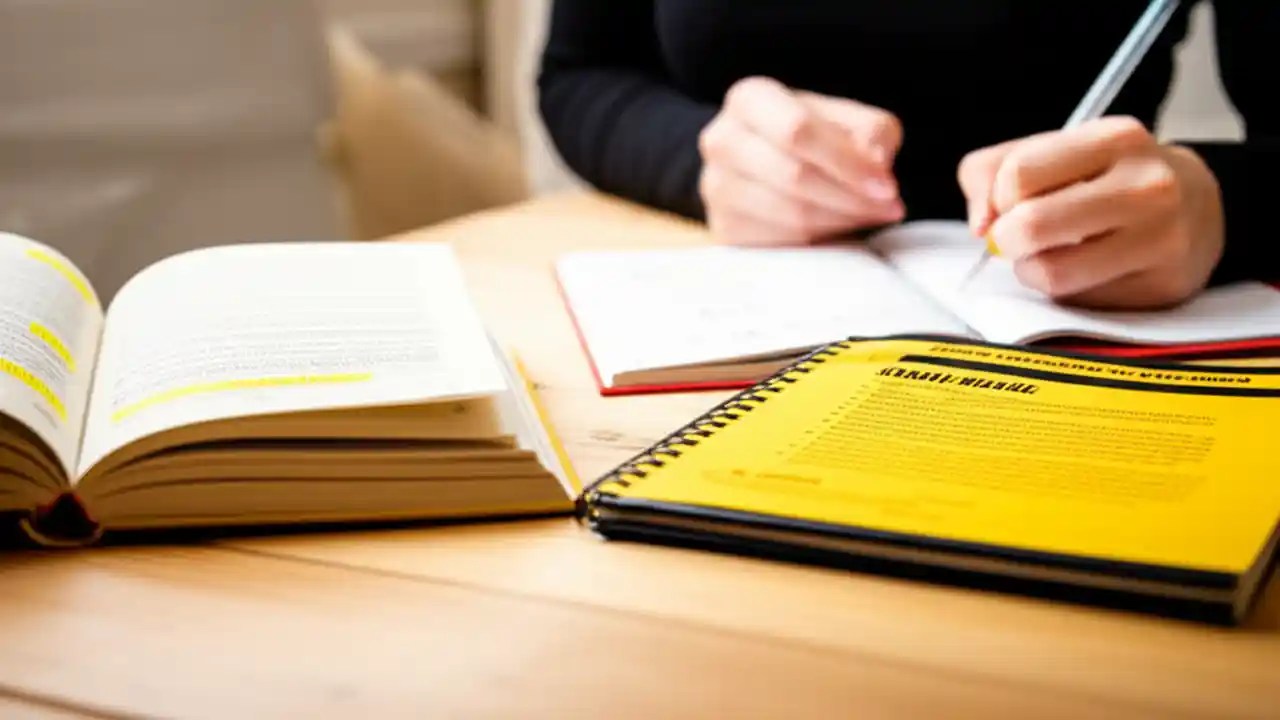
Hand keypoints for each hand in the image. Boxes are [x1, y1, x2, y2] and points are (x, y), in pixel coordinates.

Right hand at [698, 76, 904, 244]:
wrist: (768, 168)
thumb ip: (871, 132)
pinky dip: (820, 238)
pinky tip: (840, 227)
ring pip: (790, 213)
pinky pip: (780, 241)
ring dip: (841, 219)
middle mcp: (721, 139)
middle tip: (889, 206)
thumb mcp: (850, 122)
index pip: (797, 130)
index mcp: (750, 99)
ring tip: (871, 215)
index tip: (888, 185)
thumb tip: (875, 159)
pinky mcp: (723, 227)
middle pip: (793, 175)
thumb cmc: (816, 139)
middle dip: (851, 195)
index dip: (846, 161)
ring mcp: (715, 186)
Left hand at [957, 116, 1224, 308]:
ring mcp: (1161, 239)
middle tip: (1016, 239)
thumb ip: (993, 172)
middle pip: (1030, 226)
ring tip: (1050, 254)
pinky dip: (1065, 291)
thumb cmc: (1107, 178)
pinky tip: (1085, 271)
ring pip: (1050, 273)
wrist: (1198, 206)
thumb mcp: (1055, 152)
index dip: (997, 198)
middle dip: (1005, 240)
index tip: (1008, 204)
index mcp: (1114, 139)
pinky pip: (1079, 302)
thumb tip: (980, 225)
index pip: (1018, 175)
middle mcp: (1146, 185)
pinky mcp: (1161, 286)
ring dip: (1031, 271)